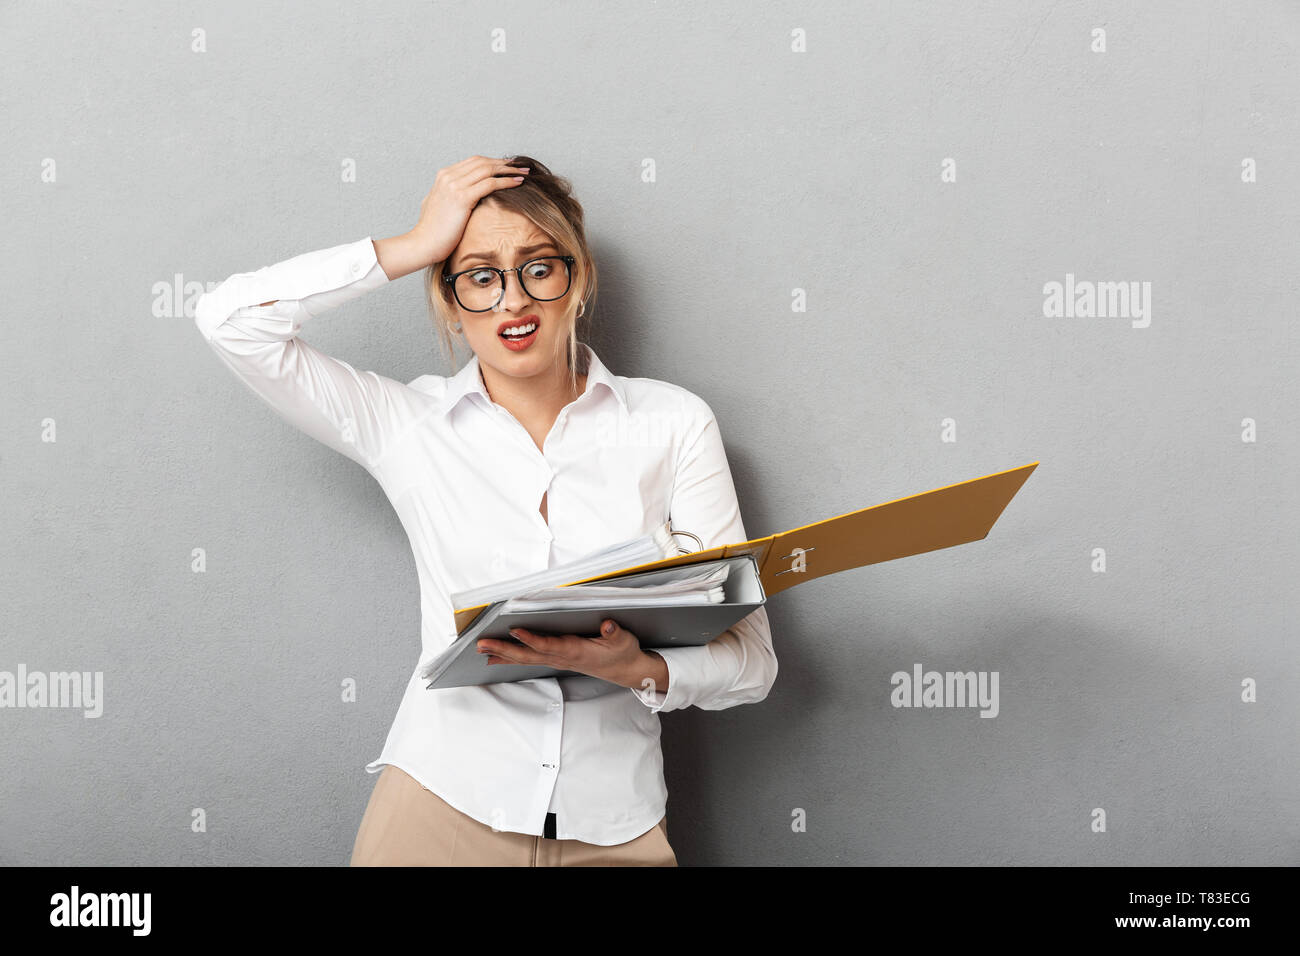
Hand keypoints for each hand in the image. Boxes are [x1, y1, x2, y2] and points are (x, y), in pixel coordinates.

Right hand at [410, 155, 530, 264]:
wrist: (423, 244)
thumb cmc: (434, 232)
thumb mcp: (440, 205)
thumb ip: (450, 195)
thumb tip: (461, 195)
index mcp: (444, 176)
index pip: (474, 162)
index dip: (494, 162)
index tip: (509, 166)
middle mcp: (448, 176)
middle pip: (482, 162)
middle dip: (504, 163)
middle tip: (521, 166)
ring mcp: (453, 185)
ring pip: (488, 170)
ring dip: (509, 170)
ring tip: (524, 172)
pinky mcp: (461, 198)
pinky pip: (490, 184)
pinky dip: (506, 181)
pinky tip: (518, 183)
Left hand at [477, 619, 667, 689]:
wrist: (626, 671)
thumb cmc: (622, 653)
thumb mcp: (624, 640)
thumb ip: (614, 632)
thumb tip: (607, 624)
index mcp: (576, 651)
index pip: (550, 645)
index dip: (532, 639)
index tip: (515, 631)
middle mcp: (563, 657)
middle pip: (529, 655)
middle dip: (504, 650)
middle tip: (482, 645)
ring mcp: (559, 660)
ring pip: (526, 658)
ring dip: (502, 654)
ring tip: (482, 650)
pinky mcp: (557, 659)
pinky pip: (530, 659)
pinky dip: (511, 658)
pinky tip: (496, 658)